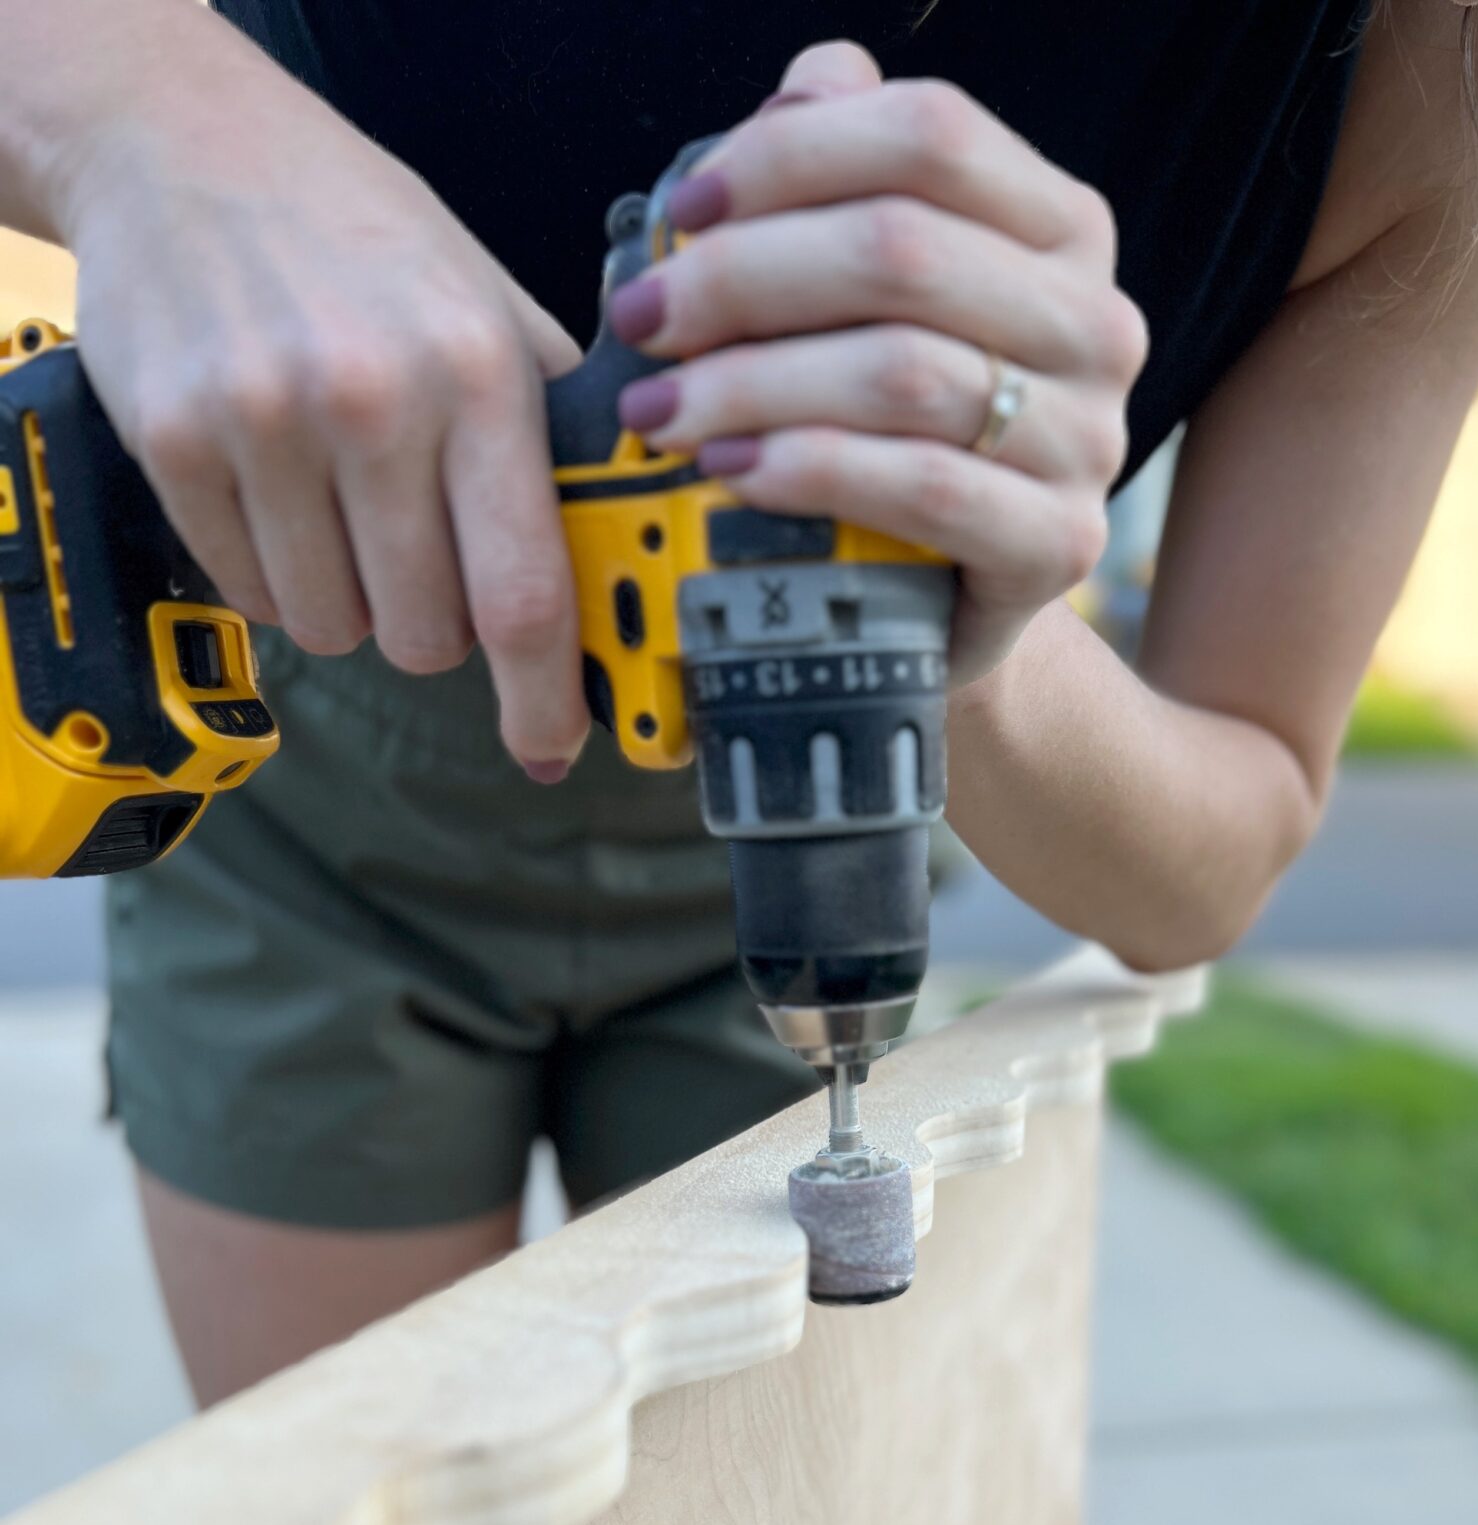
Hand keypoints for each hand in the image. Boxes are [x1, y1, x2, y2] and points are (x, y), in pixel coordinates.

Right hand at [58, 40, 588, 777]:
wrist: (183, 143)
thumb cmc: (357, 236)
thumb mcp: (488, 306)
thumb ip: (554, 433)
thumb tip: (623, 556)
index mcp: (479, 376)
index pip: (524, 591)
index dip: (545, 695)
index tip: (554, 746)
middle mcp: (375, 402)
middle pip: (426, 634)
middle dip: (437, 625)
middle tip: (421, 551)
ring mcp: (265, 424)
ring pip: (335, 628)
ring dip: (349, 599)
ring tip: (341, 501)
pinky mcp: (173, 443)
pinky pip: (251, 595)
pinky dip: (274, 573)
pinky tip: (279, 489)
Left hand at [606, 43, 1147, 685]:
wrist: (948, 593)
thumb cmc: (890, 427)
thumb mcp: (871, 296)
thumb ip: (848, 178)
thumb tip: (809, 82)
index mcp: (1059, 226)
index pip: (930, 135)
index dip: (790, 157)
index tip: (683, 210)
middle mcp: (1093, 321)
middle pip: (903, 250)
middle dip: (745, 279)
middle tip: (643, 322)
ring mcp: (1088, 438)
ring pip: (903, 373)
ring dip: (755, 385)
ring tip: (662, 412)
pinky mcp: (1059, 543)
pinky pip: (923, 488)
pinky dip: (811, 472)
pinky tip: (732, 472)